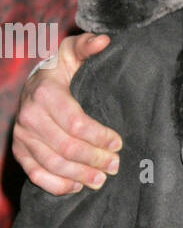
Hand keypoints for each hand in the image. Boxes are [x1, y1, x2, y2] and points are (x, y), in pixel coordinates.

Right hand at [12, 33, 120, 194]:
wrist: (34, 85)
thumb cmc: (61, 71)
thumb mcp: (73, 54)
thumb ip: (88, 47)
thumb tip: (105, 41)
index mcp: (45, 93)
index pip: (75, 123)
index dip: (99, 136)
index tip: (118, 142)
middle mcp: (29, 116)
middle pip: (66, 147)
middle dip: (94, 159)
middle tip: (115, 164)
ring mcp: (22, 136)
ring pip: (53, 163)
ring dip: (80, 175)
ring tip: (101, 180)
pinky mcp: (19, 151)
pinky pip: (36, 174)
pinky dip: (57, 184)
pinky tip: (77, 186)